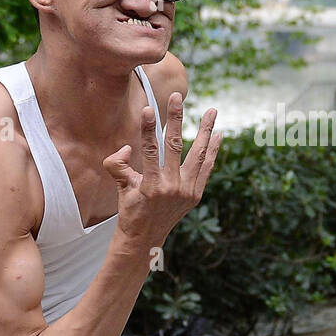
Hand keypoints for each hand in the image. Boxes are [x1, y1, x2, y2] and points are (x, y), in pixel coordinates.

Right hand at [103, 92, 220, 248]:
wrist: (146, 238)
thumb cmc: (131, 210)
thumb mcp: (120, 188)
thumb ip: (117, 166)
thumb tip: (126, 148)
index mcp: (151, 186)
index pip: (150, 150)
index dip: (148, 129)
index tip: (149, 109)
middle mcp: (172, 188)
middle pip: (175, 146)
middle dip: (176, 119)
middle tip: (177, 96)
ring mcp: (187, 192)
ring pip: (198, 154)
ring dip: (205, 131)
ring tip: (212, 111)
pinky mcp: (196, 195)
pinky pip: (206, 168)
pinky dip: (213, 151)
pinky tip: (218, 134)